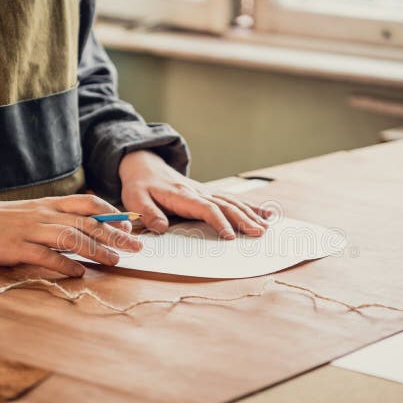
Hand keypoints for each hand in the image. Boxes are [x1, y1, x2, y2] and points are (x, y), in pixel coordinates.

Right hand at [0, 194, 141, 276]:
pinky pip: (45, 255)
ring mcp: (30, 230)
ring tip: (114, 261)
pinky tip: (79, 272)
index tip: (130, 226)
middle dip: (114, 235)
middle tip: (135, 247)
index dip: (112, 214)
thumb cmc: (1, 220)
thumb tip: (87, 231)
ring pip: (70, 237)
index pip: (89, 203)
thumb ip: (58, 219)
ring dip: (95, 250)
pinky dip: (64, 264)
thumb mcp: (33, 213)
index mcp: (50, 204)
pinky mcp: (16, 247)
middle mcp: (44, 214)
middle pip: (86, 222)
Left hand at [118, 150, 270, 238]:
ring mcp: (206, 192)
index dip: (219, 221)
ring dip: (250, 215)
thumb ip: (148, 213)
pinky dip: (251, 207)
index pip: (205, 207)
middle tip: (257, 233)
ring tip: (265, 228)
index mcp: (182, 194)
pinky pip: (233, 200)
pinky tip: (267, 215)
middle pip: (225, 205)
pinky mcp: (210, 194)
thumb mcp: (135, 198)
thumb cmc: (140, 185)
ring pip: (232, 202)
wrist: (145, 166)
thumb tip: (161, 228)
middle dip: (243, 219)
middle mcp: (198, 192)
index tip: (230, 235)